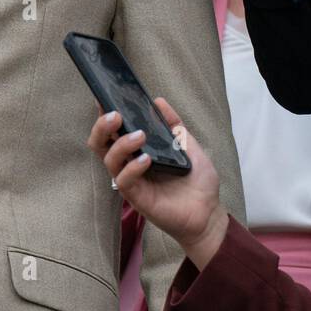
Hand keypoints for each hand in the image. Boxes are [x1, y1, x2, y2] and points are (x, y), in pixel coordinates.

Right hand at [87, 97, 228, 269]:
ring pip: (109, 160)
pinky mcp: (138, 198)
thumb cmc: (197, 181)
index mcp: (139, 150)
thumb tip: (158, 101)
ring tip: (139, 136)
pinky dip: (132, 167)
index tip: (105, 98)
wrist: (209, 212)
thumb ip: (174, 125)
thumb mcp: (189, 146)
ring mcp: (133, 181)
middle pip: (100, 145)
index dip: (105, 116)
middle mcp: (130, 164)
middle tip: (115, 116)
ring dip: (121, 144)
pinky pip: (124, 181)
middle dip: (102, 127)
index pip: (114, 132)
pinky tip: (146, 159)